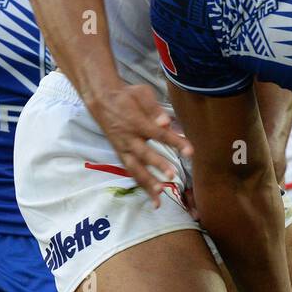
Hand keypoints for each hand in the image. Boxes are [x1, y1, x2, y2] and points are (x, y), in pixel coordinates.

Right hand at [89, 82, 194, 207]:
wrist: (102, 99)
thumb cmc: (127, 95)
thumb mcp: (141, 94)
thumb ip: (154, 109)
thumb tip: (166, 122)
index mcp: (136, 122)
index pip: (159, 134)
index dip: (175, 143)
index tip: (190, 152)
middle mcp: (128, 138)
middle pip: (144, 154)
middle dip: (157, 165)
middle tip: (171, 176)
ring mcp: (122, 148)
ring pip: (134, 168)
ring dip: (146, 183)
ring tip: (159, 196)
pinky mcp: (120, 154)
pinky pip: (131, 171)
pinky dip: (141, 185)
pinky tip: (153, 198)